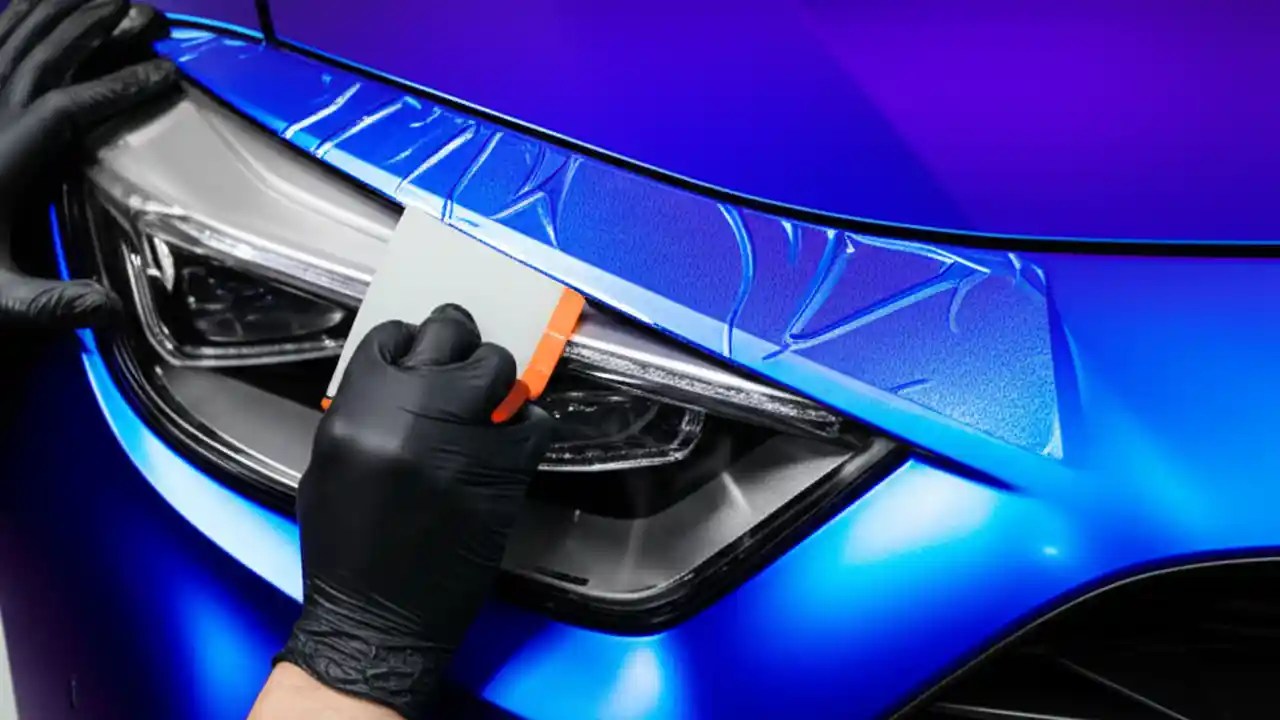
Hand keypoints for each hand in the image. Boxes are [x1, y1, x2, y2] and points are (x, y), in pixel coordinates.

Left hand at [0, 0, 176, 328]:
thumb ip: (50, 304)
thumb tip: (110, 308)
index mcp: (2, 163)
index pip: (70, 110)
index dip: (120, 88)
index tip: (168, 74)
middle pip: (44, 57)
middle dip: (96, 29)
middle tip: (143, 12)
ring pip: (13, 41)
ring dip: (59, 14)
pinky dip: (10, 20)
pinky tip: (31, 9)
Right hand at [277, 305, 553, 717]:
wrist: (378, 619)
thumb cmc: (344, 551)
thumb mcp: (327, 466)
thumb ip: (362, 412)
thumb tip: (398, 377)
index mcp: (356, 413)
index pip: (391, 337)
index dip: (409, 338)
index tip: (420, 347)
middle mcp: (411, 417)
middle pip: (450, 334)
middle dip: (458, 337)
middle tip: (463, 350)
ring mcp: (463, 442)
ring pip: (498, 368)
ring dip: (496, 375)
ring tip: (490, 394)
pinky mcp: (504, 472)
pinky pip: (535, 420)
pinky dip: (529, 420)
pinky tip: (515, 431)